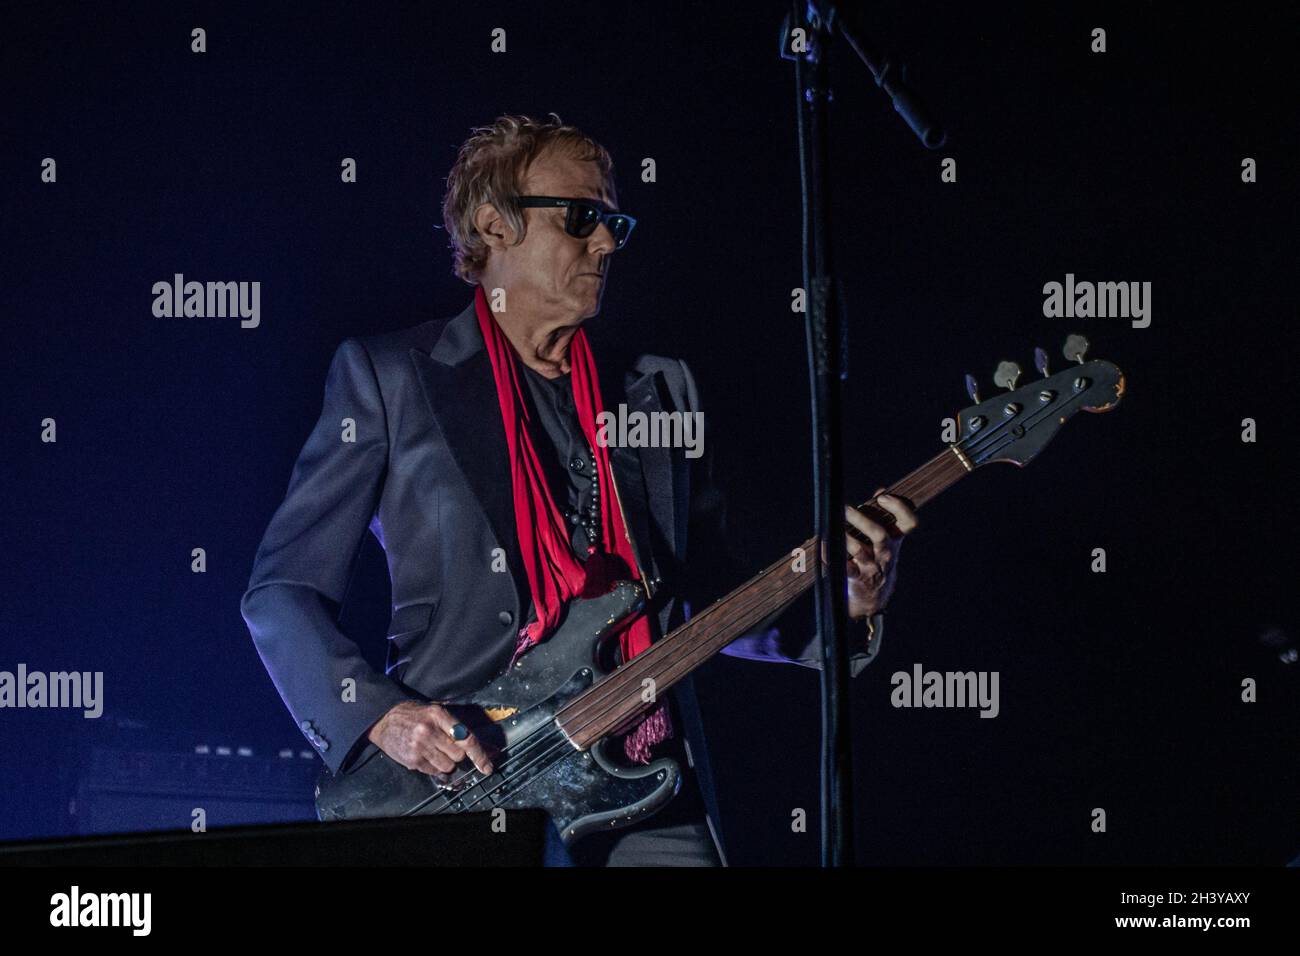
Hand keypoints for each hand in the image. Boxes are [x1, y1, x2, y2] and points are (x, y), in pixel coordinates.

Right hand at [367, 700, 494, 775]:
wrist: (384, 719)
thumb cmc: (415, 715)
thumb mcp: (436, 711)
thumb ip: (459, 728)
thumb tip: (488, 747)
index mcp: (439, 715)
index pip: (466, 738)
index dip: (480, 755)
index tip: (487, 766)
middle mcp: (429, 730)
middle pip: (458, 755)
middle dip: (457, 755)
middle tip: (446, 747)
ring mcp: (419, 746)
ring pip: (448, 766)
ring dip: (446, 763)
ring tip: (435, 751)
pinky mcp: (412, 760)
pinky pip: (434, 772)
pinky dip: (434, 767)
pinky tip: (426, 755)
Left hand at [822, 488, 918, 619]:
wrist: (873, 596)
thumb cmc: (876, 559)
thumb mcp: (885, 540)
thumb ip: (883, 515)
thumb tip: (882, 489)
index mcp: (895, 540)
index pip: (909, 523)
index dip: (899, 508)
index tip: (882, 497)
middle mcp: (887, 553)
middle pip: (879, 535)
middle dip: (861, 520)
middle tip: (845, 508)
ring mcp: (872, 567)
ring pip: (859, 550)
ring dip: (844, 537)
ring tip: (833, 527)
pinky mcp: (857, 578)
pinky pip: (843, 566)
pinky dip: (830, 555)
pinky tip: (824, 546)